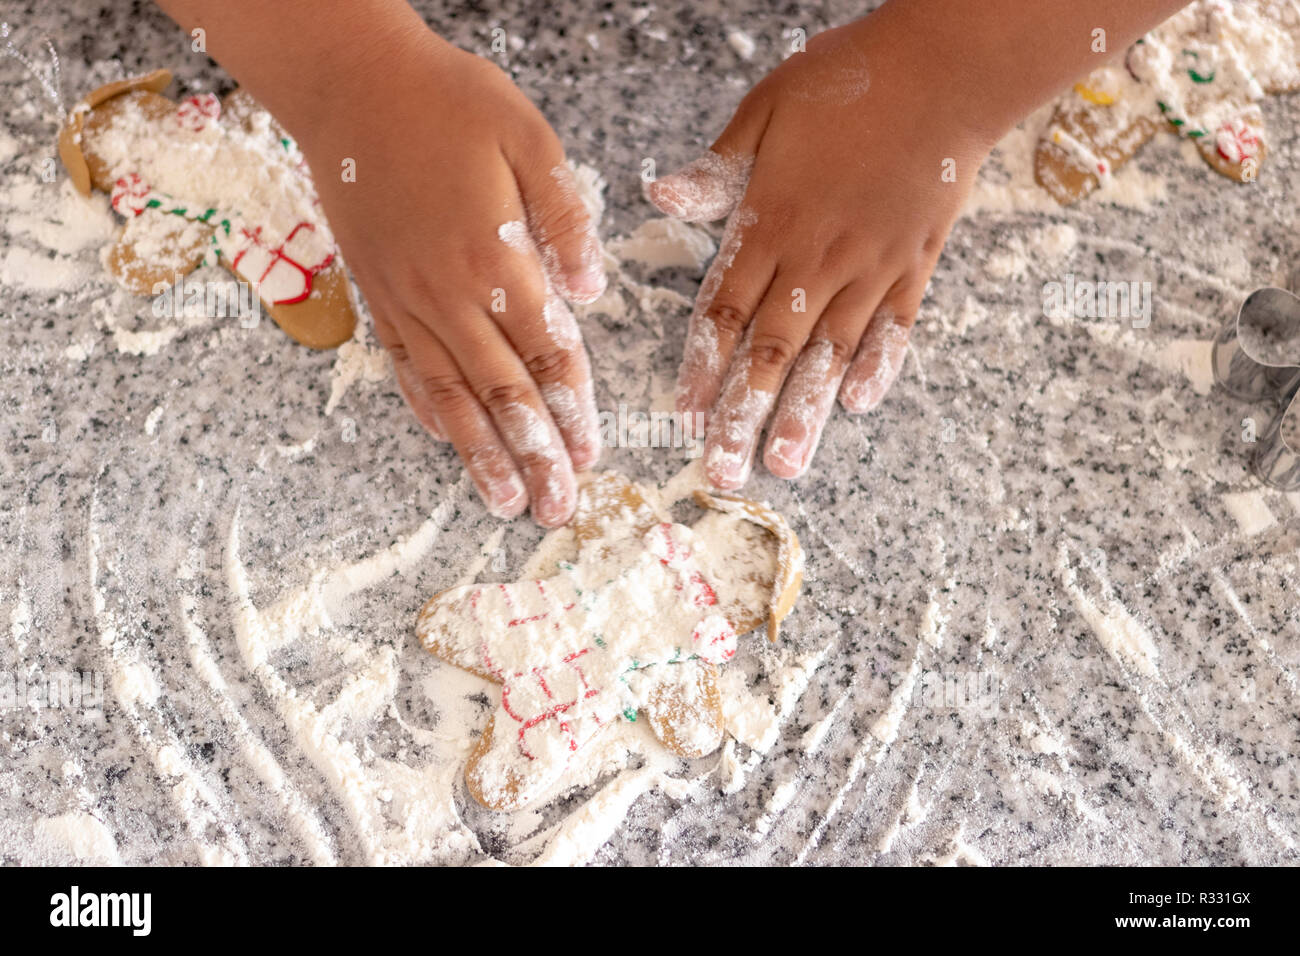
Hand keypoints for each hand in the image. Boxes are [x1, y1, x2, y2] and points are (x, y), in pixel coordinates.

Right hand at [301, 32, 605, 525]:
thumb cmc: (447, 103)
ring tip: (504, 503)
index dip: (572, 410)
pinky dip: (430, 409)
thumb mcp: (528, 139)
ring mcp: (407, 302)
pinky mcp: (378, 296)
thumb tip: (591, 293)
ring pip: (451, 396)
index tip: (590, 457)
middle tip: (555, 508)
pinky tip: (446, 440)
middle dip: (534, 456)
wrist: (350, 84)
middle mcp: (448, 296)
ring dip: (480, 455)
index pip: (546, 355)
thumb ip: (565, 218)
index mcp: (496, 260)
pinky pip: (407, 367)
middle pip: (502, 394)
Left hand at [647, 18, 994, 488]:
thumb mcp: (766, 109)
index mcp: (772, 222)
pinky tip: (859, 407)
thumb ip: (718, 169)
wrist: (948, 69)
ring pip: (830, 355)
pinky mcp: (916, 266)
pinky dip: (878, 368)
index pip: (725, 309)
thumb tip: (661, 196)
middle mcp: (819, 258)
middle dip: (743, 416)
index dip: (702, 366)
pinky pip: (894, 329)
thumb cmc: (851, 80)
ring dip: (805, 413)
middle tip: (723, 472)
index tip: (686, 415)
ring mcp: (872, 268)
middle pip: (772, 351)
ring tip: (784, 465)